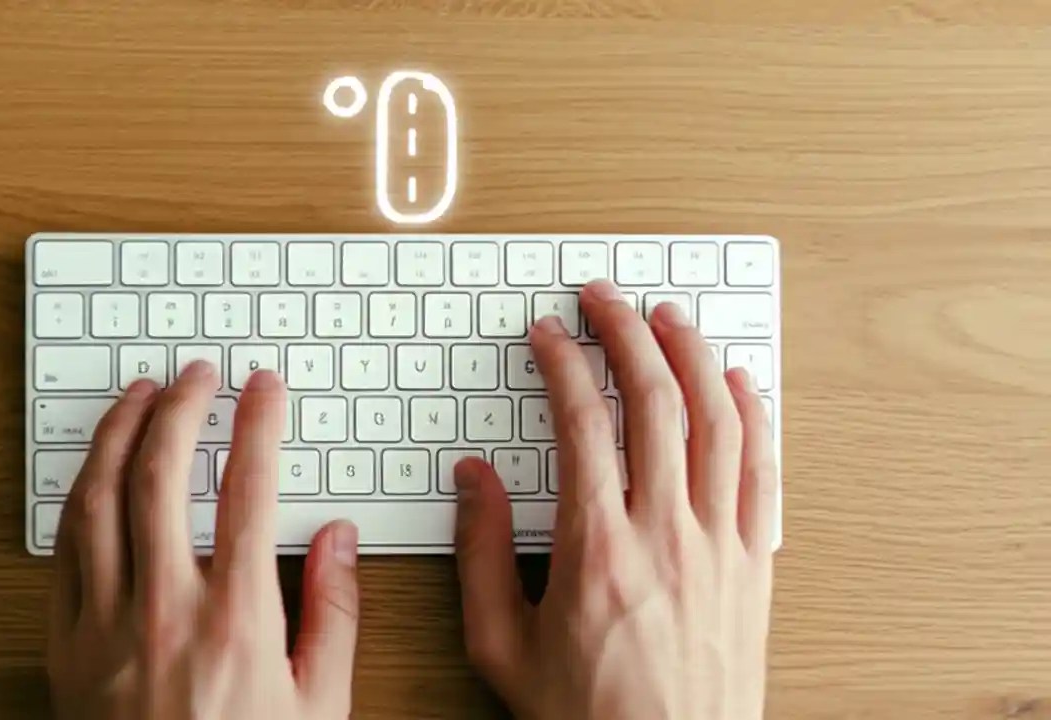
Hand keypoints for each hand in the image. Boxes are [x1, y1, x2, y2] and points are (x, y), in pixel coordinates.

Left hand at [47, 364, 359, 719]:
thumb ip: (335, 614)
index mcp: (237, 622)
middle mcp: (165, 612)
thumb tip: (336, 540)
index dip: (257, 425)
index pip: (247, 490)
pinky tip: (96, 471)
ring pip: (98, 501)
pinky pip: (64, 549)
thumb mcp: (322, 705)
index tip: (264, 390)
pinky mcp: (64, 645)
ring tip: (140, 396)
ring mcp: (104, 626)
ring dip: (117, 435)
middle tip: (197, 376)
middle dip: (180, 408)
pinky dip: (80, 495)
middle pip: (159, 477)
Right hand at [453, 280, 776, 719]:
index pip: (581, 423)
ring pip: (716, 422)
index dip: (563, 362)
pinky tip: (740, 382)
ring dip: (693, 356)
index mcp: (597, 549)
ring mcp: (719, 545)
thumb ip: (481, 554)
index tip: (549, 334)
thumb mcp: (502, 644)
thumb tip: (474, 480)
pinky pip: (761, 470)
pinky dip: (754, 415)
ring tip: (670, 317)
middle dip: (627, 333)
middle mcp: (665, 533)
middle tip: (606, 298)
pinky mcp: (752, 563)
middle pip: (654, 402)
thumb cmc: (588, 716)